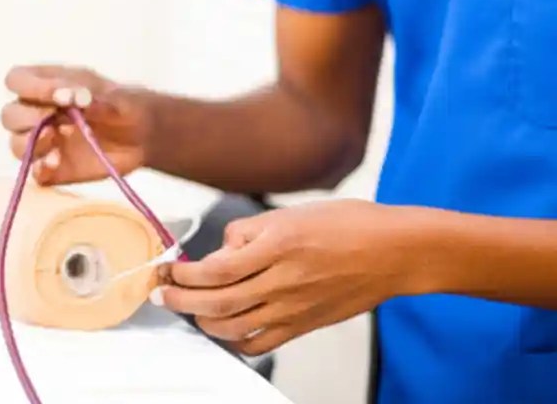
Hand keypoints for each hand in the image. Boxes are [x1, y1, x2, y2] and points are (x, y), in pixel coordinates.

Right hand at [0, 65, 154, 184]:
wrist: (144, 135)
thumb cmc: (124, 106)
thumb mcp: (116, 97)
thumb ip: (96, 97)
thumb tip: (76, 98)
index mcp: (46, 85)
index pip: (17, 80)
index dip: (31, 87)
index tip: (63, 96)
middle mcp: (37, 113)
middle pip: (9, 115)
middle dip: (28, 118)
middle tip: (56, 120)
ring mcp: (44, 143)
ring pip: (16, 144)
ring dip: (32, 143)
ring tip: (56, 140)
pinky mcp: (53, 169)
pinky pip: (35, 172)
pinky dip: (40, 168)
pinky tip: (57, 162)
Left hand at [156, 199, 416, 355]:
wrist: (393, 252)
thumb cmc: (348, 226)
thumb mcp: (289, 213)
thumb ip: (248, 232)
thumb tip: (219, 252)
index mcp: (277, 246)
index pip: (215, 269)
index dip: (182, 274)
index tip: (167, 270)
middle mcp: (283, 281)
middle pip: (216, 302)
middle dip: (180, 300)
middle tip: (162, 294)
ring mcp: (293, 308)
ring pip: (232, 327)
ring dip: (201, 320)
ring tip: (189, 308)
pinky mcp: (304, 325)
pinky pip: (259, 343)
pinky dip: (234, 340)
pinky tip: (225, 327)